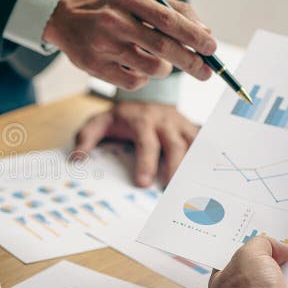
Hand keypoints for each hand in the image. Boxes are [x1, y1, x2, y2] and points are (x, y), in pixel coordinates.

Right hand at [44, 0, 215, 89]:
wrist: (63, 16)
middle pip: (162, 47)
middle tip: (206, 72)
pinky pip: (133, 82)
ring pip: (150, 68)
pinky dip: (144, 79)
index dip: (193, 35)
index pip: (168, 19)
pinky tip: (138, 68)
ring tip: (162, 64)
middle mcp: (114, 22)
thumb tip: (206, 32)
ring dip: (165, 70)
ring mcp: (102, 46)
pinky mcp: (94, 67)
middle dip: (190, 62)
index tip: (212, 47)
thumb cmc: (109, 6)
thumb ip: (172, 10)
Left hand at [73, 101, 197, 186]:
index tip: (143, 184)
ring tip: (194, 188)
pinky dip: (208, 157)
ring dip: (194, 165)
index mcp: (141, 120)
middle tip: (171, 192)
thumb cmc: (120, 117)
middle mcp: (164, 120)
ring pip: (193, 144)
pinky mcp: (191, 128)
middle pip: (174, 145)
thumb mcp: (99, 122)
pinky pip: (204, 142)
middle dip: (174, 168)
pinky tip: (211, 176)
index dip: (146, 163)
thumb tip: (76, 159)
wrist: (143, 96)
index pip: (146, 143)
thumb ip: (86, 138)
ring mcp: (181, 123)